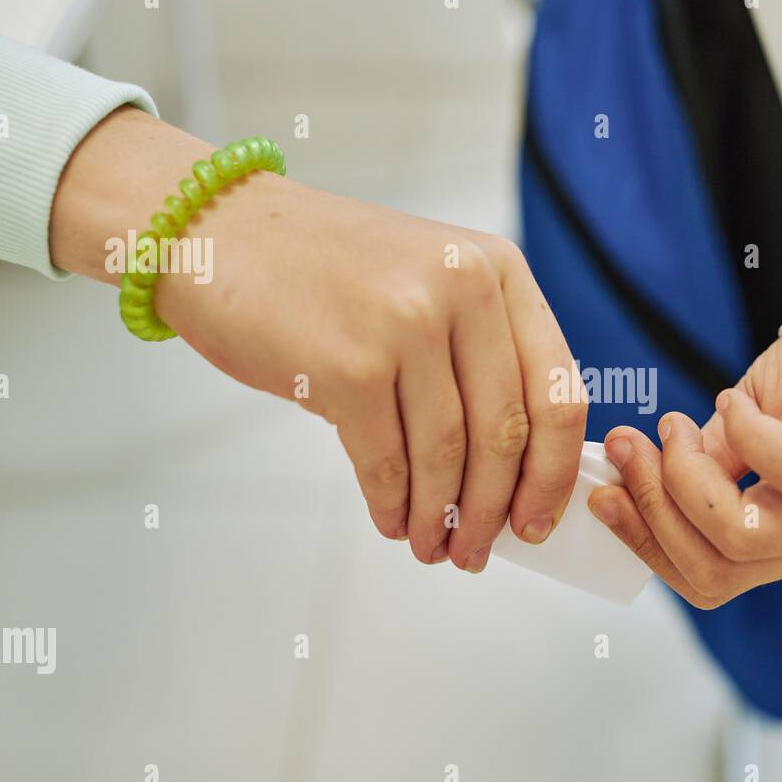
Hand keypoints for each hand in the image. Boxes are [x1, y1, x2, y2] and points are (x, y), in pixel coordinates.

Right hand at [51, 109, 586, 572]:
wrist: (222, 231)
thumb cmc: (326, 269)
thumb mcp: (430, 280)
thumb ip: (481, 352)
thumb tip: (514, 470)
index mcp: (499, 270)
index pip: (559, 391)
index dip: (555, 472)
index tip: (539, 520)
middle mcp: (464, 289)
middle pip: (507, 434)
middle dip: (494, 510)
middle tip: (479, 550)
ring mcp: (406, 325)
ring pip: (448, 455)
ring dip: (441, 518)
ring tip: (431, 546)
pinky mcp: (349, 366)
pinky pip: (386, 462)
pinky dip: (392, 505)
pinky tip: (392, 520)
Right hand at [586, 328, 781, 608]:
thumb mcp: (739, 424)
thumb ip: (700, 464)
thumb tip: (630, 482)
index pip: (710, 580)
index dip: (646, 543)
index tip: (601, 493)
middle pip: (721, 570)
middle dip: (657, 510)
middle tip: (630, 449)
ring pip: (751, 536)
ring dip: (690, 479)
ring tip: (674, 425)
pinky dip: (747, 435)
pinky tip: (731, 402)